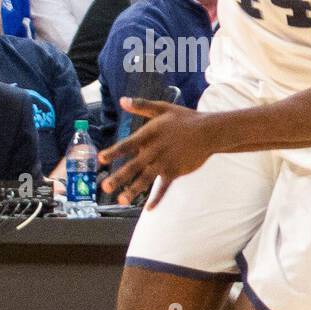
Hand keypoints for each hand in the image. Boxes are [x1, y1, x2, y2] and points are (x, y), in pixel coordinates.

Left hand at [99, 98, 214, 207]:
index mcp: (150, 134)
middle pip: (133, 166)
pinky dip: (157, 198)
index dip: (114, 152)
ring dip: (133, 190)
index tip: (100, 159)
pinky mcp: (176, 172)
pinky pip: (164, 187)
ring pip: (146, 179)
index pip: (127, 145)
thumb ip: (142, 105)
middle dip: (119, 177)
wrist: (209, 131)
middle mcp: (155, 150)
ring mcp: (165, 163)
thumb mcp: (163, 107)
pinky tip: (149, 208)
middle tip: (105, 187)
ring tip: (121, 201)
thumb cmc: (185, 118)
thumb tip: (122, 100)